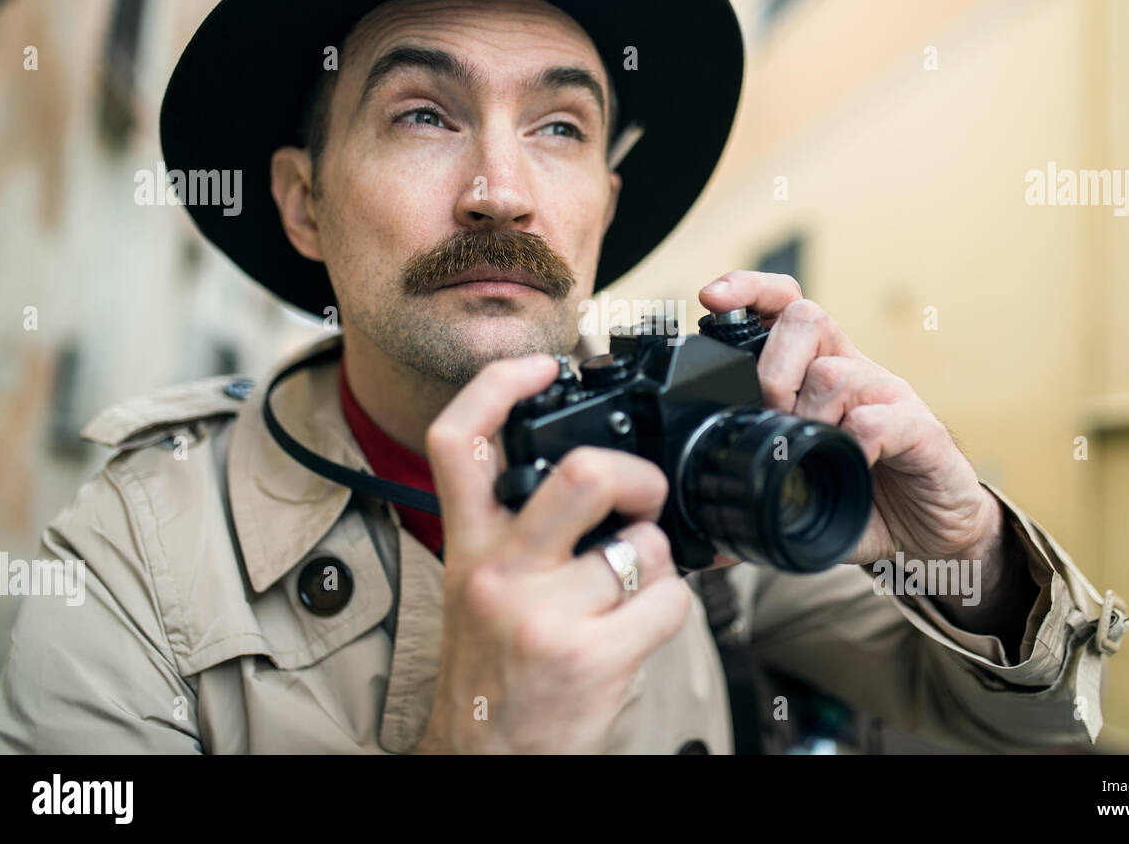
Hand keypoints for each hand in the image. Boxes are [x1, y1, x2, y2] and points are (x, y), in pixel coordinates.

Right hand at [419, 355, 693, 752]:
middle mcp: (496, 571)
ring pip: (644, 544)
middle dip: (637, 475)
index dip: (499, 385)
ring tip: (631, 587)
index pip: (457, 440)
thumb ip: (514, 525)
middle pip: (582, 472)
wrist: (490, 761)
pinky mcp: (589, 657)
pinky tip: (639, 626)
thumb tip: (591, 470)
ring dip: (657, 560)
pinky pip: (669, 599)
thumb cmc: (496, 668)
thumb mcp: (478, 584)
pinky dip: (671, 607)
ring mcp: (542, 615)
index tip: (542, 366)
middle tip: (643, 497)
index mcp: (466, 543)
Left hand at [698, 271, 1002, 566]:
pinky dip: (855, 444)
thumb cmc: (863, 499)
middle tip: (770, 415)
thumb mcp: (801, 488)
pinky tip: (852, 466)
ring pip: (834, 371)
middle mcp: (853, 372)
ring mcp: (888, 397)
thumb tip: (705, 527)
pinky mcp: (921, 431)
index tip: (710, 299)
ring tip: (808, 451)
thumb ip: (757, 489)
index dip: (749, 291)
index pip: (786, 306)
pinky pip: (879, 419)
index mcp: (819, 372)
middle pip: (806, 320)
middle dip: (772, 369)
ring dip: (808, 414)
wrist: (931, 533)